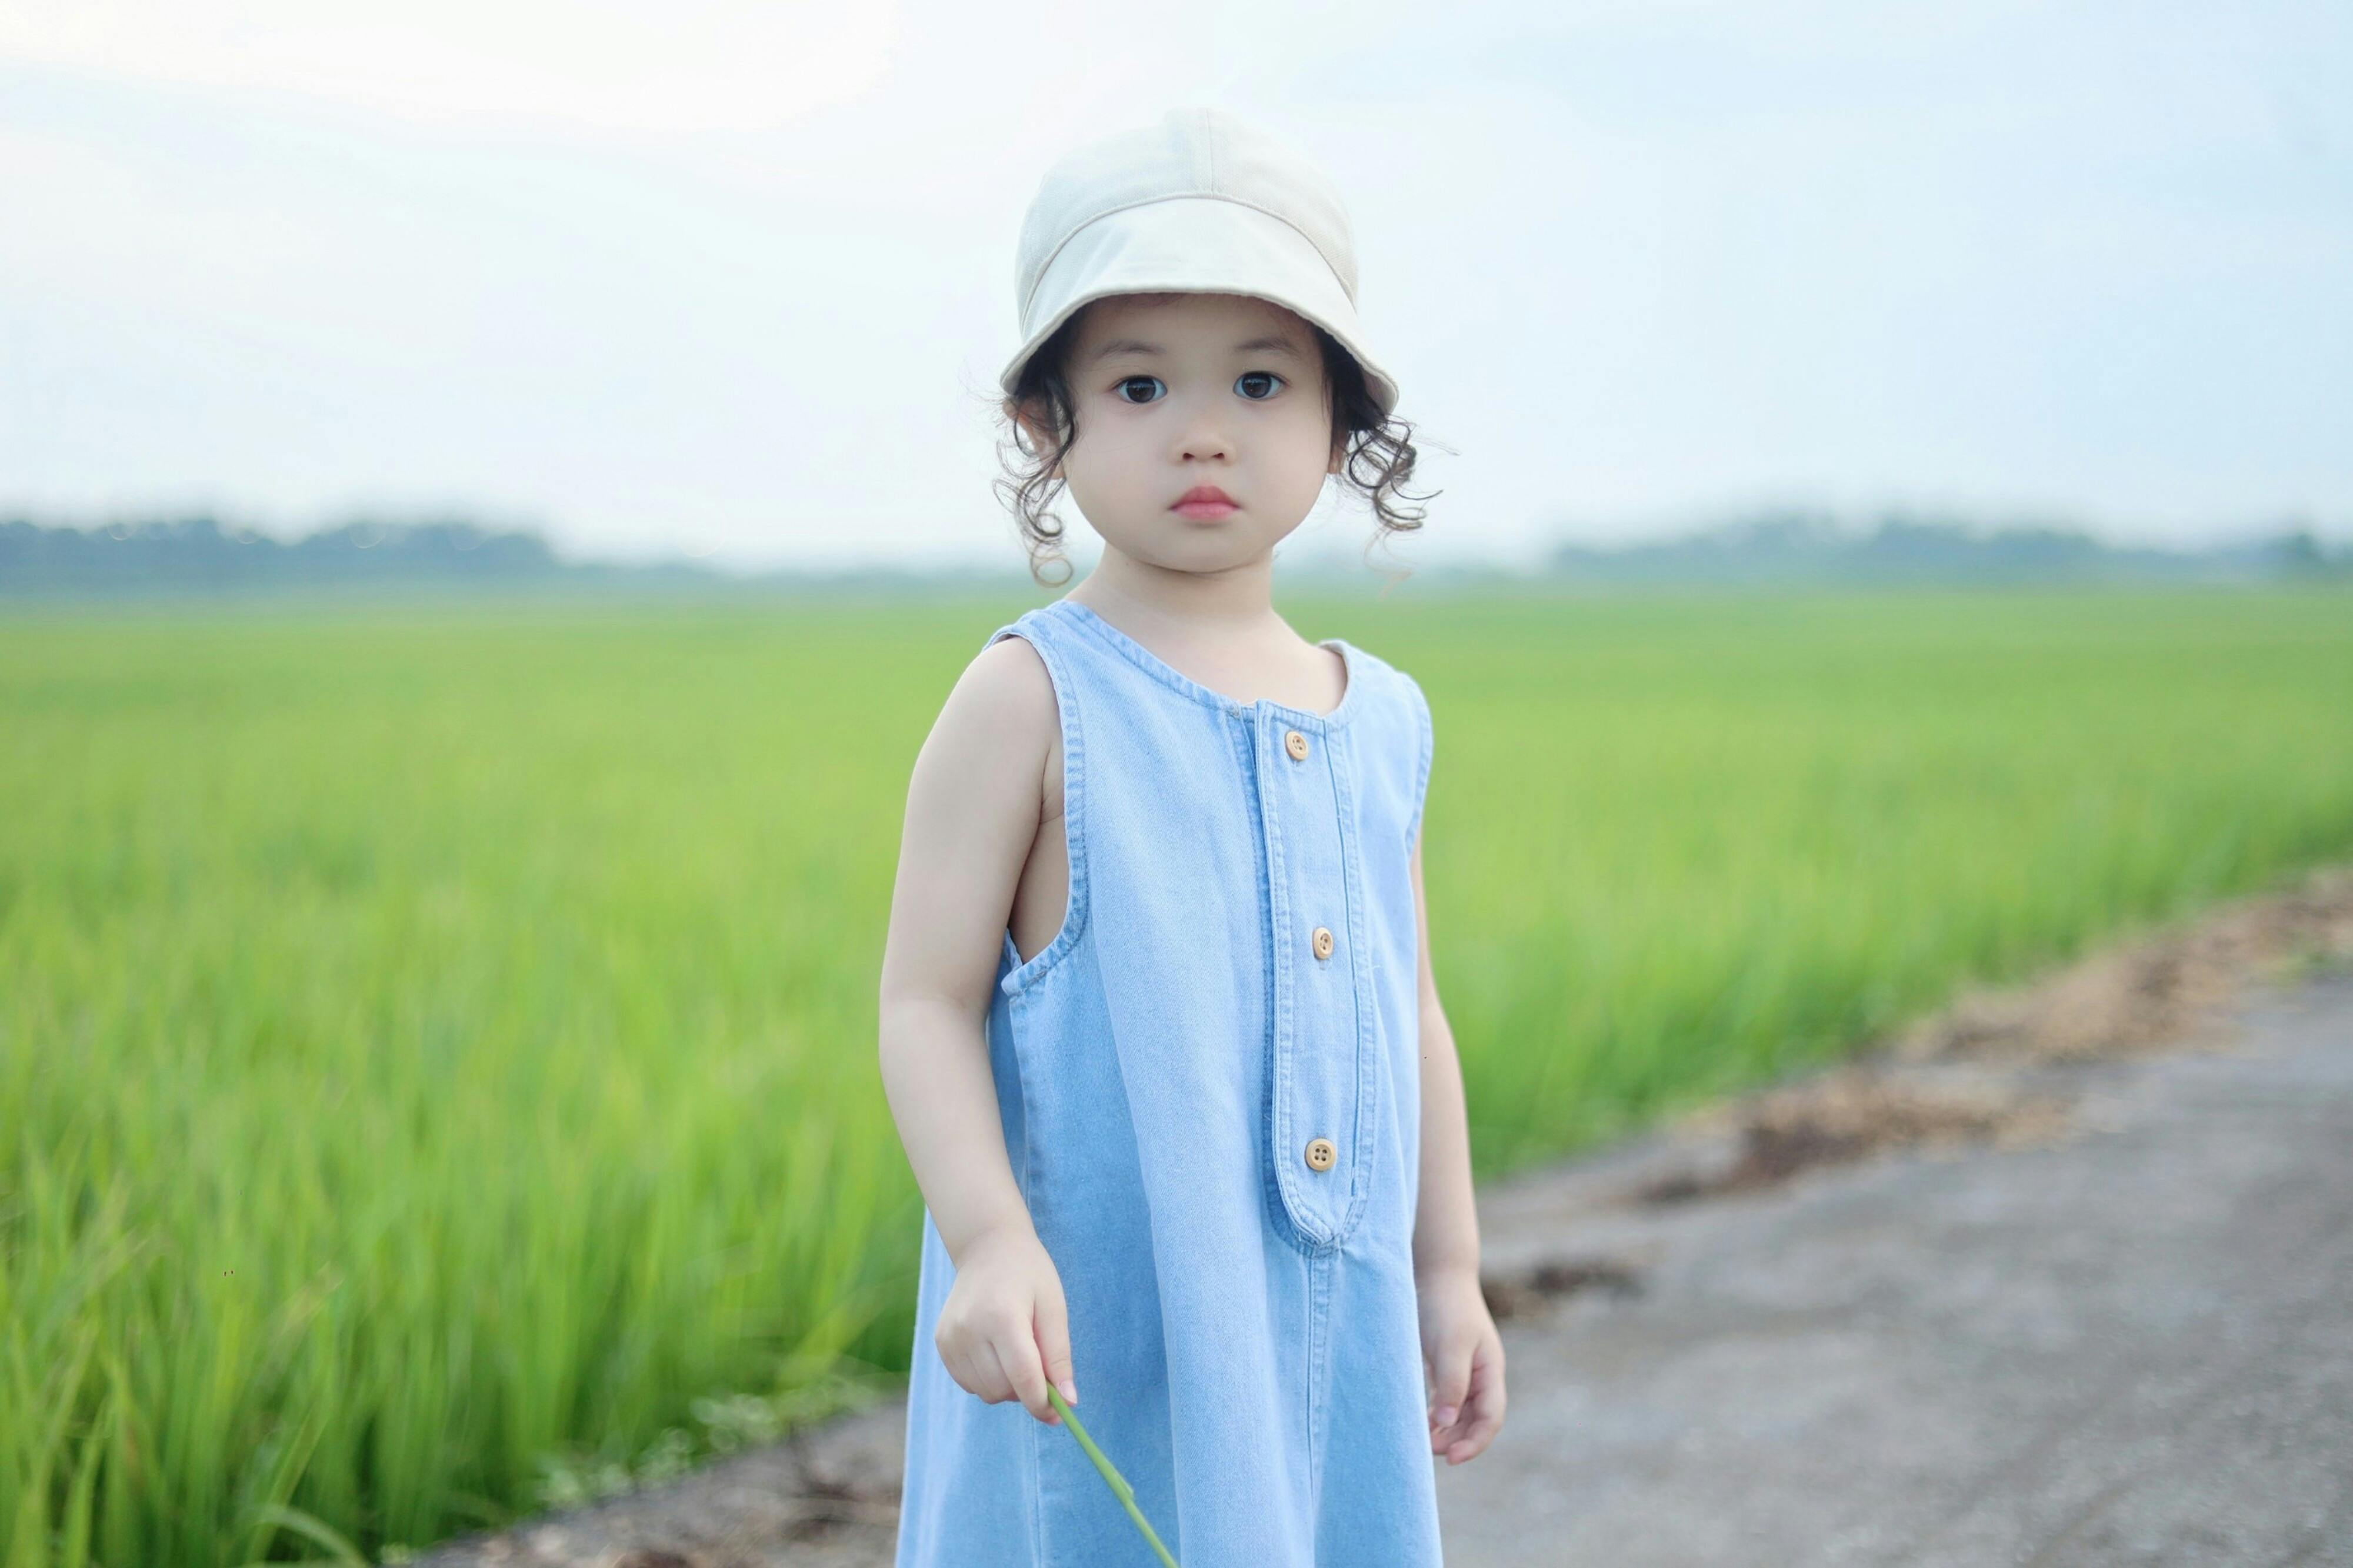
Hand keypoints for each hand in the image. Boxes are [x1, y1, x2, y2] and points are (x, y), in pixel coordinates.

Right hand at [934, 1225, 1077, 1424]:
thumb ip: (1059, 1356)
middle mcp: (969, 1329)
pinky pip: (969, 1383)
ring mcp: (950, 1337)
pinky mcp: (942, 1343)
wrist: (987, 1247)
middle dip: (1027, 1391)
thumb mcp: (1053, 1308)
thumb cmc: (1029, 1274)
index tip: (1059, 1413)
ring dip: (1008, 1387)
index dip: (1042, 1402)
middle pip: (1003, 1389)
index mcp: (1001, 1316)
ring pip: (986, 1392)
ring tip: (1018, 1354)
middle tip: (1042, 1368)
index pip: (1023, 1376)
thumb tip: (1068, 1401)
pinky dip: (988, 1380)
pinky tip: (997, 1352)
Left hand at [1418, 1265, 1505, 1463]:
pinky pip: (1446, 1399)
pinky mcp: (1446, 1365)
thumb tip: (1448, 1423)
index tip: (1451, 1458)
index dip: (1474, 1442)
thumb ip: (1452, 1383)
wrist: (1437, 1272)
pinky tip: (1420, 1421)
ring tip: (1422, 1440)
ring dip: (1446, 1430)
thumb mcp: (1450, 1345)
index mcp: (1490, 1370)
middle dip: (1456, 1440)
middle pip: (1476, 1420)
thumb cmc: (1446, 1306)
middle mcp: (1481, 1374)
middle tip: (1427, 1449)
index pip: (1490, 1418)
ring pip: (1460, 1412)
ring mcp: (1465, 1369)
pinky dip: (1436, 1414)